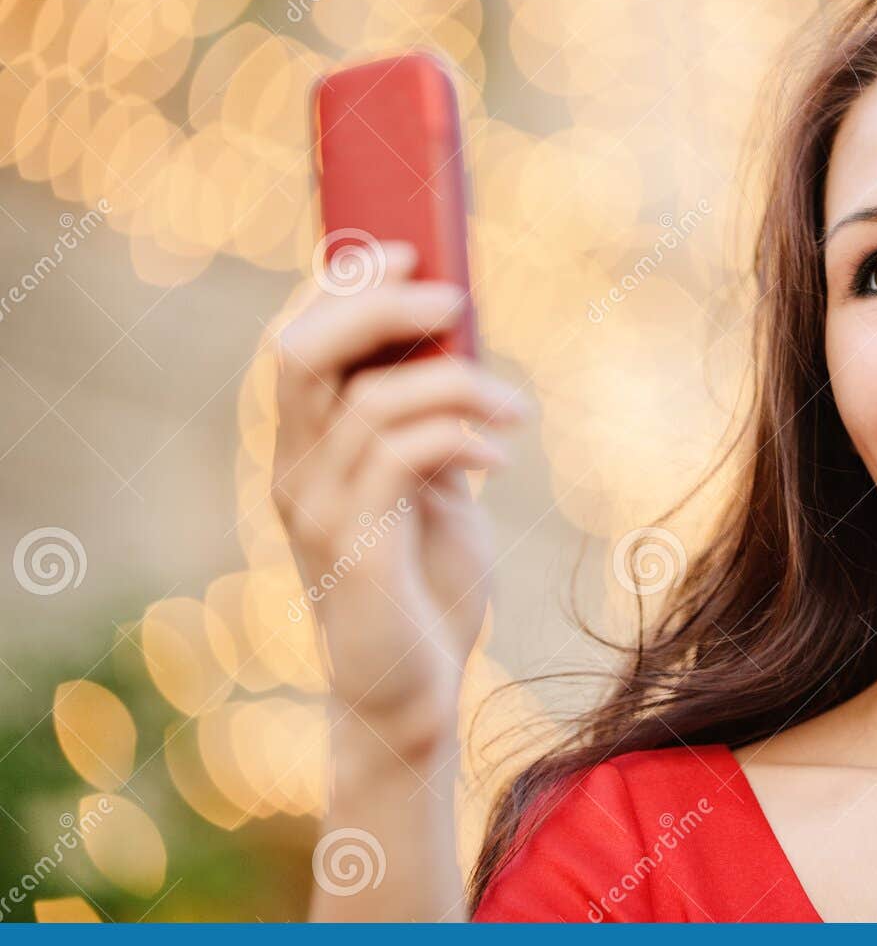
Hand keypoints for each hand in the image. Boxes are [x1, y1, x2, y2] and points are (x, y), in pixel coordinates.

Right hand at [270, 241, 527, 758]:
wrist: (413, 694)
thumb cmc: (425, 587)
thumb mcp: (435, 490)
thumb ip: (429, 427)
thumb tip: (456, 348)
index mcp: (307, 451)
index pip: (294, 345)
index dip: (337, 287)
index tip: (402, 251)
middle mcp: (296, 473)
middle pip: (301, 352)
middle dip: (376, 307)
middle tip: (453, 298)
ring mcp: (318, 512)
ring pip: (365, 401)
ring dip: (455, 383)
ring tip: (514, 406)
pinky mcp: (354, 551)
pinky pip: (399, 459)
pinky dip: (457, 434)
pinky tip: (499, 452)